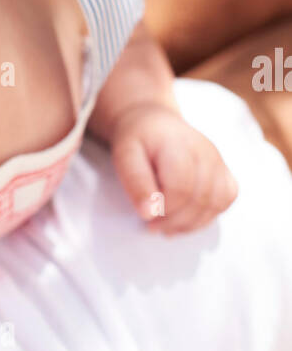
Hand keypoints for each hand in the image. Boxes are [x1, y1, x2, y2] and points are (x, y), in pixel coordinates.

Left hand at [109, 101, 237, 234]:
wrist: (154, 123)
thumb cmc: (138, 140)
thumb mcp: (125, 156)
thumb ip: (136, 182)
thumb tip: (149, 213)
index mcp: (178, 145)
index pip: (181, 188)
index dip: (165, 209)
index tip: (146, 217)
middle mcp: (205, 152)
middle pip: (200, 199)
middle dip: (175, 221)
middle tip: (152, 227)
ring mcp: (218, 161)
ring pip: (217, 202)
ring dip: (191, 223)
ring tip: (167, 226)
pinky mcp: (224, 170)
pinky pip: (226, 199)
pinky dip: (207, 215)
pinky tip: (186, 219)